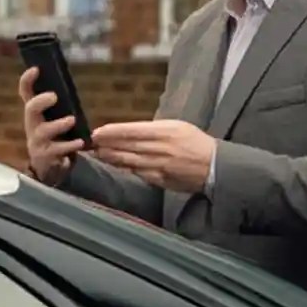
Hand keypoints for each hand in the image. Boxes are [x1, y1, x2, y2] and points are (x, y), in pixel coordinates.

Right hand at [18, 67, 85, 185]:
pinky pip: (56, 150)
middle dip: (40, 101)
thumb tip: (71, 87)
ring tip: (71, 119)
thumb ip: (60, 106)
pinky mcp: (45, 156)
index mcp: (35, 112)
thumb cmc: (55, 136)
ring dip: (58, 124)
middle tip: (54, 96)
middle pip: (30, 109)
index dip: (27, 80)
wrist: (50, 167)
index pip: (25, 92)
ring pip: (42, 131)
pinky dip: (69, 145)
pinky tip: (80, 142)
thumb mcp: (54, 119)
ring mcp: (36, 141)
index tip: (36, 69)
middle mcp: (32, 124)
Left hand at [91, 120, 215, 193]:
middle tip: (92, 143)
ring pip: (130, 161)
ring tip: (99, 153)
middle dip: (107, 145)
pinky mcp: (161, 180)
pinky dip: (126, 168)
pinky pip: (139, 173)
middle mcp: (161, 148)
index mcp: (165, 131)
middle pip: (127, 147)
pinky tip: (116, 165)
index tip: (98, 132)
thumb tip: (131, 132)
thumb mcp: (178, 126)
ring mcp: (160, 166)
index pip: (132, 131)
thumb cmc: (196, 142)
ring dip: (112, 157)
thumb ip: (154, 129)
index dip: (113, 132)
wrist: (214, 165)